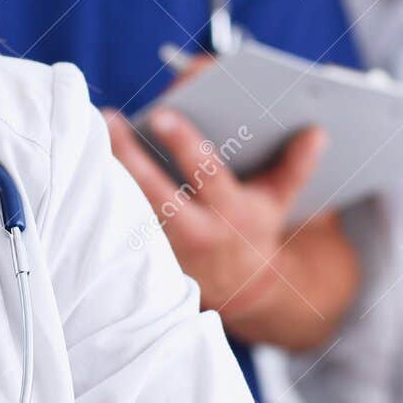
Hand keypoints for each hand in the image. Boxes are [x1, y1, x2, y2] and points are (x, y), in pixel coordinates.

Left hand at [103, 99, 332, 334]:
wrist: (239, 288)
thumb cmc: (254, 227)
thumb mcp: (280, 201)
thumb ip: (295, 167)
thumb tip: (316, 132)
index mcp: (231, 212)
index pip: (207, 174)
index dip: (185, 145)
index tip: (163, 113)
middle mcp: (195, 229)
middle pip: (156, 191)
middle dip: (131, 156)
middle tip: (109, 118)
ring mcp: (166, 243)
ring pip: (130, 206)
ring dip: (109, 170)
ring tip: (91, 132)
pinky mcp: (144, 251)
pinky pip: (119, 217)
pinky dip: (105, 189)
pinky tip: (86, 159)